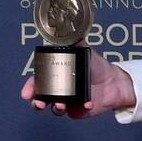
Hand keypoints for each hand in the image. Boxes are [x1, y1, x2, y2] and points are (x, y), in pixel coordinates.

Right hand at [20, 41, 134, 117]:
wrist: (114, 80)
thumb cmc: (96, 65)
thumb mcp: (83, 50)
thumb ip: (72, 42)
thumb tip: (65, 28)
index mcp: (55, 75)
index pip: (37, 82)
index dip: (30, 88)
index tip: (26, 93)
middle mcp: (58, 89)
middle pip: (41, 98)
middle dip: (37, 102)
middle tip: (39, 103)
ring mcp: (68, 101)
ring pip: (55, 108)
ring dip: (55, 107)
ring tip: (61, 105)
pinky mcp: (79, 110)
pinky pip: (76, 112)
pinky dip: (80, 108)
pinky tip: (87, 103)